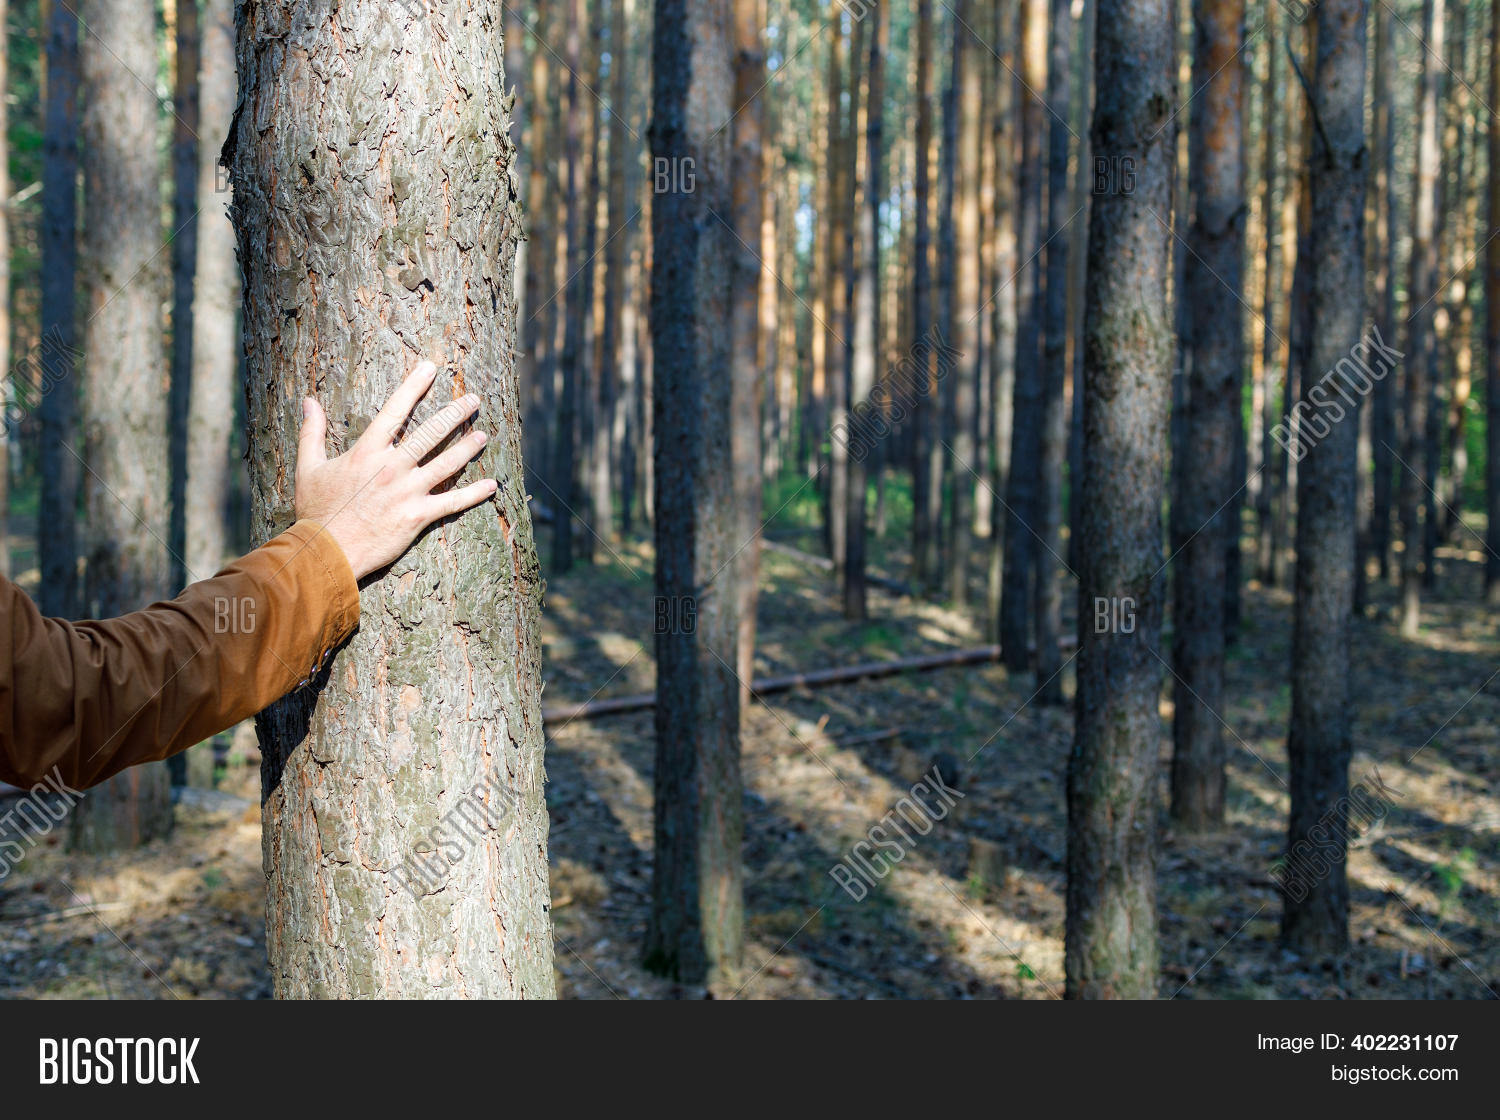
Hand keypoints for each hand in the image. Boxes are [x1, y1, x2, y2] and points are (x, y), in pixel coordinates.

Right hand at [294, 360, 496, 579]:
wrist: (325, 552)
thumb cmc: (316, 511)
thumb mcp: (308, 467)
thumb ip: (311, 433)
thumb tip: (309, 402)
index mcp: (367, 452)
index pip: (395, 410)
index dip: (414, 386)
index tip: (431, 368)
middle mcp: (392, 467)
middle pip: (431, 432)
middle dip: (455, 413)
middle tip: (473, 400)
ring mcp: (408, 492)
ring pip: (447, 463)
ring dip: (468, 447)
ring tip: (483, 434)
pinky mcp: (418, 516)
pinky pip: (452, 502)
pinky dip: (474, 494)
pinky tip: (491, 485)